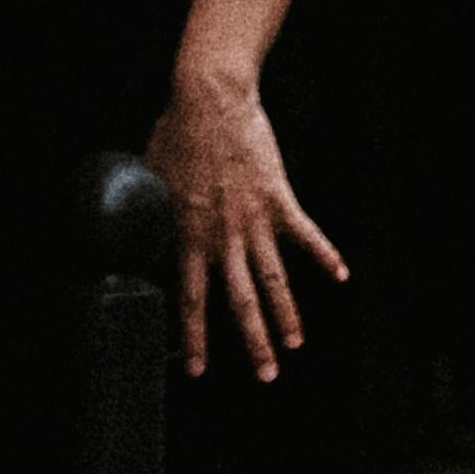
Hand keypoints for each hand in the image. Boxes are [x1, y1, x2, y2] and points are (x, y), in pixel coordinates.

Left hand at [144, 58, 346, 389]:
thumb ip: (149, 215)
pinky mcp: (279, 197)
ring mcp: (254, 218)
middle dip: (254, 343)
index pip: (191, 299)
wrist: (210, 96)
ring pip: (274, 278)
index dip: (193, 337)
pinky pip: (306, 234)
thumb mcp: (150, 179)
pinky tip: (342, 275)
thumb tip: (132, 235)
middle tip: (266, 376)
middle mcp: (223, 236)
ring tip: (296, 344)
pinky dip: (325, 255)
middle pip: (240, 301)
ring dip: (287, 314)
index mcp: (188, 234)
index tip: (196, 370)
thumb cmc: (176, 132)